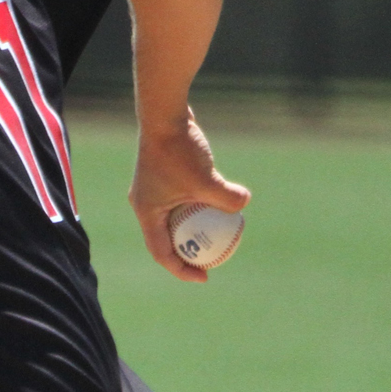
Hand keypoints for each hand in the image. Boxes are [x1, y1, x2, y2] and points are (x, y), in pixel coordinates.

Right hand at [129, 109, 249, 282]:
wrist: (165, 114)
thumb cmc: (179, 149)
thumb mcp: (206, 180)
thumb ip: (227, 198)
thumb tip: (244, 205)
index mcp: (147, 213)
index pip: (161, 253)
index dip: (182, 271)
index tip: (206, 277)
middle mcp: (146, 204)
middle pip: (166, 240)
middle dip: (188, 255)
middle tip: (212, 262)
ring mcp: (153, 190)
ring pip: (174, 220)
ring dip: (194, 230)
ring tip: (218, 236)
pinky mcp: (164, 176)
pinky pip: (181, 201)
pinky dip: (197, 208)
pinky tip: (219, 204)